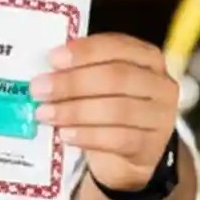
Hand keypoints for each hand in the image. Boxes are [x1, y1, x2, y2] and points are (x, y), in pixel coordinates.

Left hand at [29, 33, 177, 191]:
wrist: (126, 153)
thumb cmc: (105, 106)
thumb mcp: (95, 83)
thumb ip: (78, 71)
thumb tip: (44, 71)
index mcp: (145, 57)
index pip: (117, 46)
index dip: (85, 51)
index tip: (53, 58)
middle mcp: (159, 83)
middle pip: (116, 78)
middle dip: (72, 83)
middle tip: (39, 89)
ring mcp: (160, 116)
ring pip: (118, 110)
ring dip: (75, 111)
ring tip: (45, 114)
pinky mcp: (151, 146)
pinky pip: (119, 139)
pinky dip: (88, 136)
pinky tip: (66, 135)